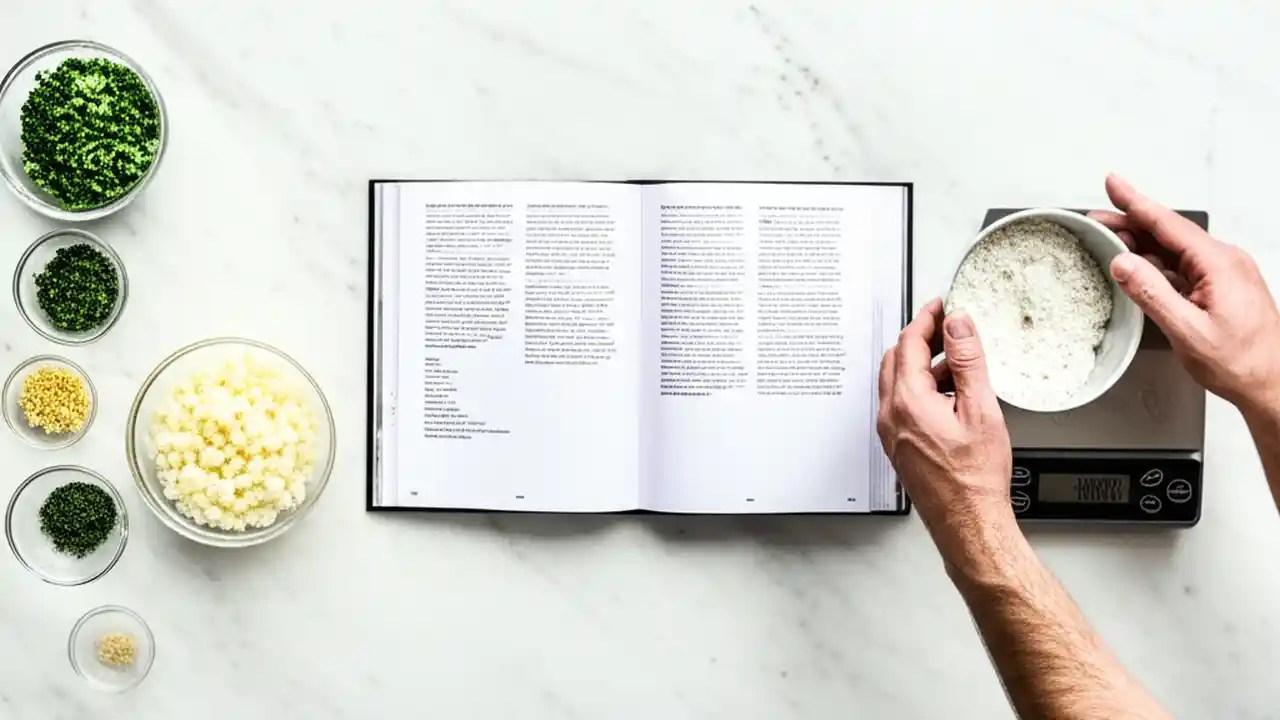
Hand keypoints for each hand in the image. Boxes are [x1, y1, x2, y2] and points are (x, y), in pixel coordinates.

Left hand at [877, 299, 1012, 549]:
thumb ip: (967, 361)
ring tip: (957, 363)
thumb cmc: (975, 478)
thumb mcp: (980, 409)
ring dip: (922, 366)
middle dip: (920, 339)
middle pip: (896, 360)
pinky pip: (902, 405)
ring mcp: (891, 433)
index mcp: (907, 402)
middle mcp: (891, 417)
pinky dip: (921, 389)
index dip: (925, 319)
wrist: (969, 521)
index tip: (939, 306)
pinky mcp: (898, 447)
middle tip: (946, 329)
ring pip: (898, 383)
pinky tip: (949, 395)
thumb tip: (958, 325)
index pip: (908, 344)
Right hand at [1090, 174, 1279, 411]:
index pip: (1168, 224)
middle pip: (1168, 233)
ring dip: (1141, 244)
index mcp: (1218, 264)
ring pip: (1173, 250)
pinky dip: (1156, 263)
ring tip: (1109, 241)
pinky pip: (1182, 266)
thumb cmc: (1240, 362)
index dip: (1135, 202)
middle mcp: (1224, 262)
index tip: (1113, 183)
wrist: (1272, 382)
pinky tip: (1138, 267)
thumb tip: (1122, 263)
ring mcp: (1223, 274)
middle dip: (1130, 223)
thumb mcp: (1188, 331)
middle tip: (1097, 220)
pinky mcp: (1220, 287)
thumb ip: (1152, 294)